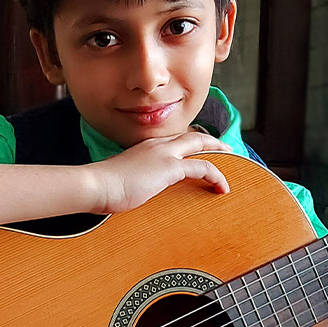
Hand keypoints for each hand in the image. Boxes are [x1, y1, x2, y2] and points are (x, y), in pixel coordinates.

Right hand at [90, 130, 230, 212]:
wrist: (95, 185)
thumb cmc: (100, 187)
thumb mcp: (117, 179)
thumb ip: (128, 179)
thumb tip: (126, 189)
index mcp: (143, 147)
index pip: (173, 141)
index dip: (188, 143)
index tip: (197, 150)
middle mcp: (156, 145)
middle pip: (191, 137)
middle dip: (210, 141)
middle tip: (225, 148)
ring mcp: (164, 154)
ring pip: (200, 145)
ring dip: (219, 152)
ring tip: (232, 160)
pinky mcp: (170, 167)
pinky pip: (203, 167)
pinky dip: (216, 175)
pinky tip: (222, 187)